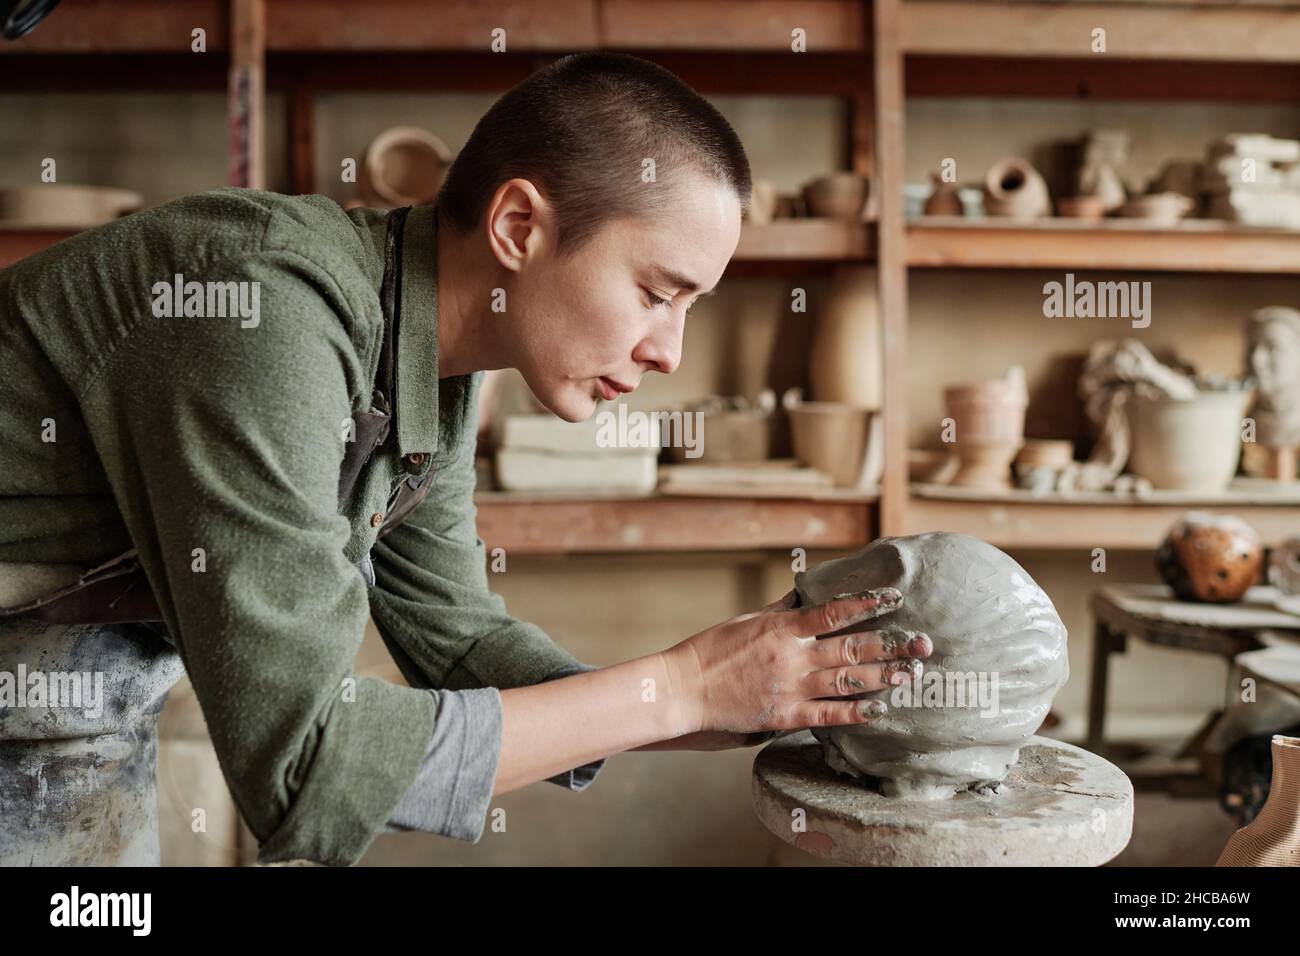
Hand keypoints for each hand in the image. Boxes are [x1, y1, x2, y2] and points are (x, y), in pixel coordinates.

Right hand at [660, 587, 931, 737]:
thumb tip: (803, 595)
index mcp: (782, 627)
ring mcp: (791, 687)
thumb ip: (779, 611)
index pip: (835, 611)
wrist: (684, 689)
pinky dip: (856, 712)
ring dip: (883, 676)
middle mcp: (793, 656)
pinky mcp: (784, 715)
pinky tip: (879, 709)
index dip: (869, 604)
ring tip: (912, 675)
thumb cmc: (710, 652)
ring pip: (848, 680)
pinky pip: (828, 715)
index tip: (896, 599)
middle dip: (892, 645)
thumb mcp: (746, 620)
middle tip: (924, 643)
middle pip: (853, 647)